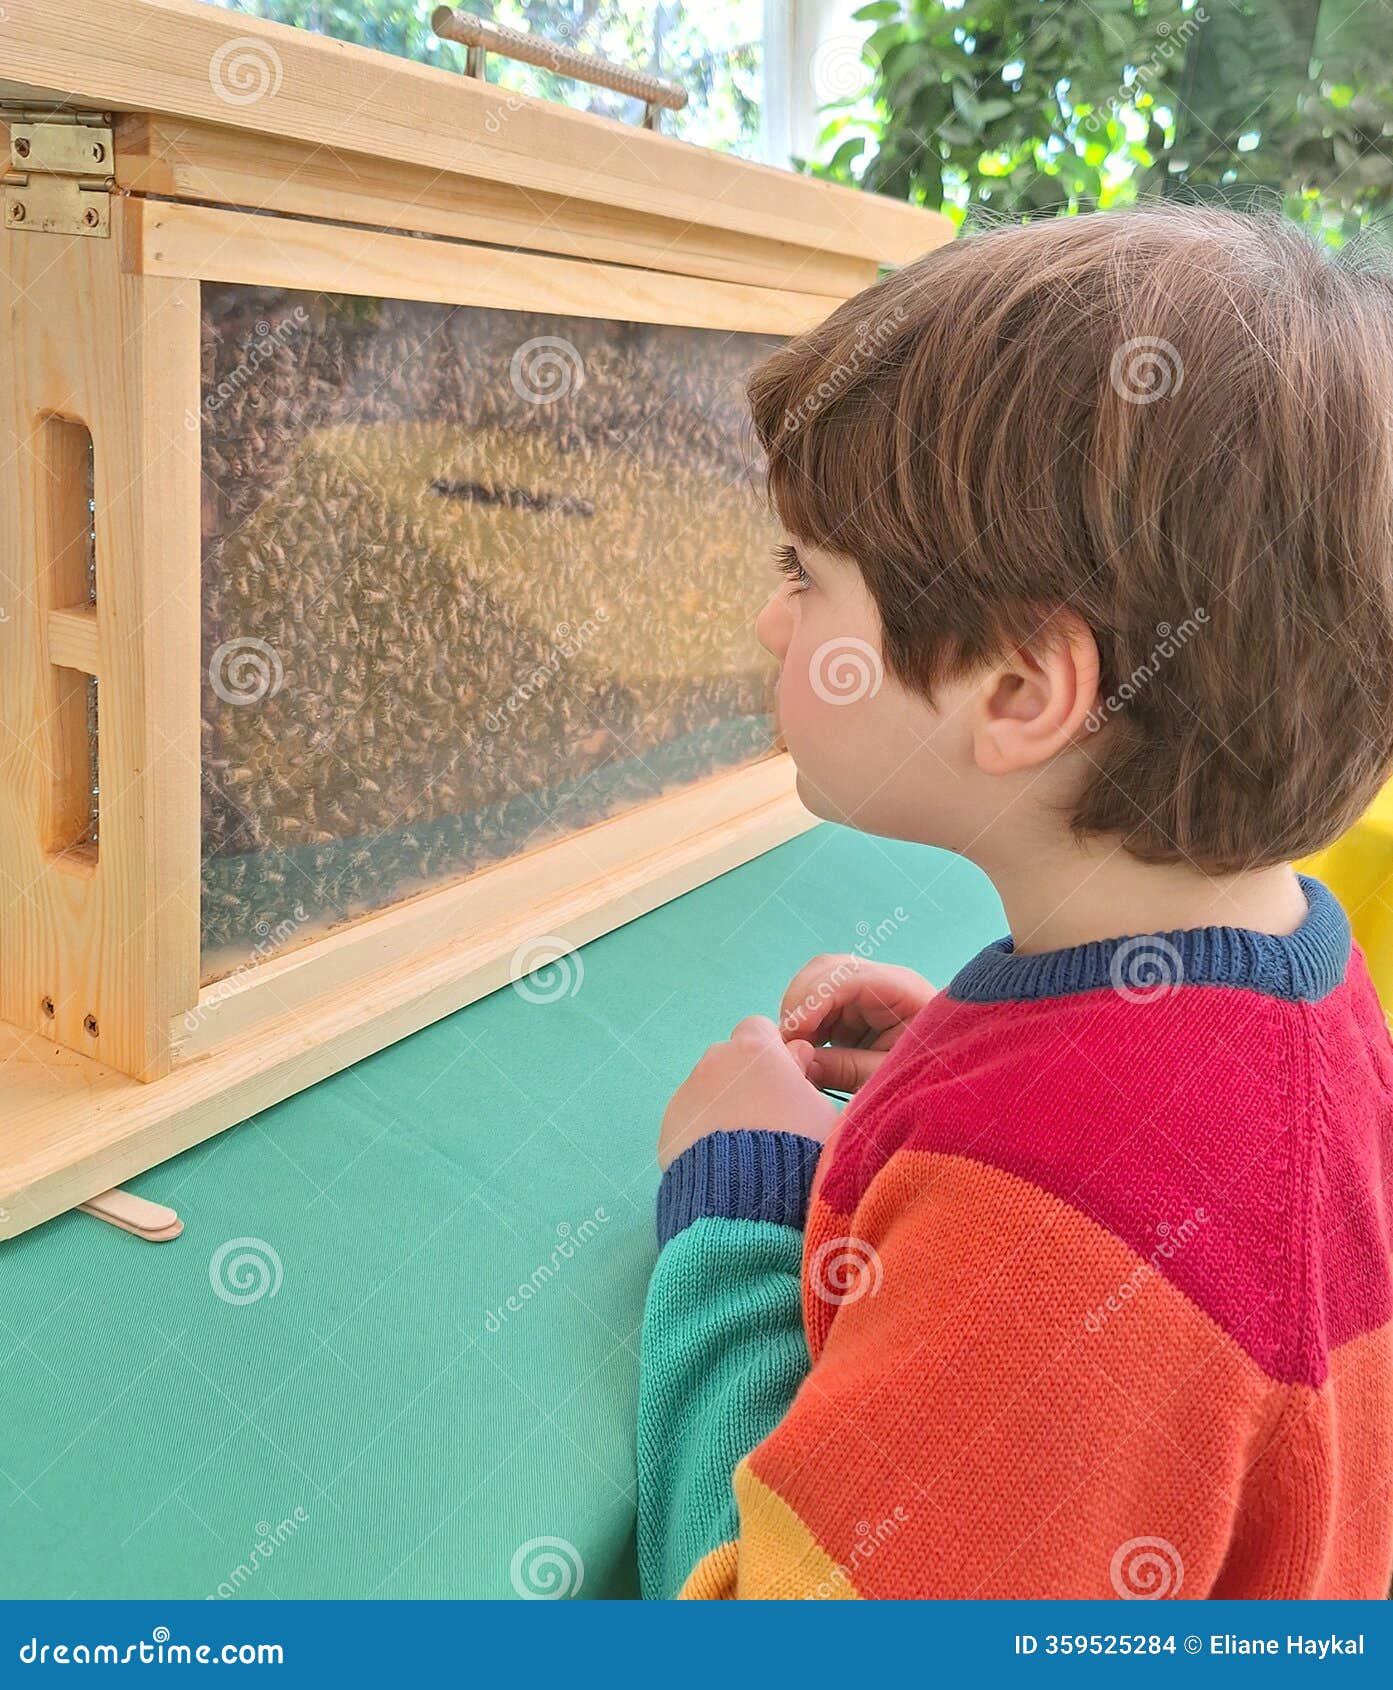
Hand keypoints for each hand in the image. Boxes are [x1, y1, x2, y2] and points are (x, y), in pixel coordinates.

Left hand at [658, 1015, 841, 1170]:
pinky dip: (702, 1132)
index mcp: (754, 1050)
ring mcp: (687, 1093)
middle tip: (766, 1117)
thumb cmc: (799, 1149)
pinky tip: (721, 1162)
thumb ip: (806, 1074)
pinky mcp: (669, 1126)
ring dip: (723, 1105)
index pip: (759, 1028)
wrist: (751, 1203)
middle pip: (730, 1059)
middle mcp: (714, 1062)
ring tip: (743, 1147)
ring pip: (707, 1089)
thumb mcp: (823, 1111)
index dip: (773, 1052)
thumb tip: (795, 1055)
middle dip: (745, 1078)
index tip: (784, 1080)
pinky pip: (690, 1120)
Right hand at [779, 955, 935, 1093]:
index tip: (793, 1034)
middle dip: (800, 1005)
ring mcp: (866, 991)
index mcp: (902, 990)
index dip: (814, 1001)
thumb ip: (846, 1068)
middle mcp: (882, 981)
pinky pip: (818, 1005)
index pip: (847, 977)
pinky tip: (807, 1050)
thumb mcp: (889, 1077)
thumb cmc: (930, 1075)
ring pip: (815, 984)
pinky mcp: (854, 1007)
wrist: (952, 1079)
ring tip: (798, 1052)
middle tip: (788, 1046)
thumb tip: (798, 1060)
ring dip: (799, 1016)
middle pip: (826, 970)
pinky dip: (806, 1026)